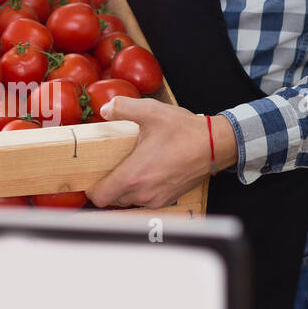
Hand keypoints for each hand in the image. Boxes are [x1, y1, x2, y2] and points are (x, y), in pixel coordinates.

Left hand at [86, 98, 237, 207]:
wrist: (215, 145)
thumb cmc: (186, 132)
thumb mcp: (151, 112)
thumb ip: (123, 108)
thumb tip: (107, 109)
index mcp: (134, 175)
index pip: (99, 197)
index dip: (92, 188)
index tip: (94, 176)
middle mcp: (143, 193)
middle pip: (112, 199)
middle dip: (110, 184)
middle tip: (113, 166)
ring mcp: (156, 199)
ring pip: (128, 200)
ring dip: (126, 188)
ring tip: (132, 166)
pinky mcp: (167, 200)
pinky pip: (145, 200)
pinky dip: (142, 190)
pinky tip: (148, 171)